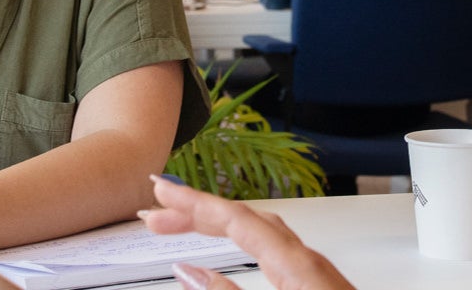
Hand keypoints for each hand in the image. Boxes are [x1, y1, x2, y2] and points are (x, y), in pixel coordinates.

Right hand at [138, 175, 355, 289]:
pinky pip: (271, 248)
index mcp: (298, 266)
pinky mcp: (315, 286)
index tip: (160, 191)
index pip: (237, 220)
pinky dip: (241, 240)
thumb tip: (188, 273)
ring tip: (182, 225)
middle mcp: (308, 262)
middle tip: (155, 214)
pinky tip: (229, 249)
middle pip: (245, 220)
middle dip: (197, 212)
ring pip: (259, 231)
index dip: (193, 202)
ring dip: (219, 225)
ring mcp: (314, 273)